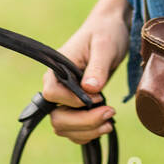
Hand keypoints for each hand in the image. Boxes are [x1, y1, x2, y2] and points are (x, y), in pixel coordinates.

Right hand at [41, 0, 131, 144]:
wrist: (112, 31)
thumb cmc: (106, 32)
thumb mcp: (105, 46)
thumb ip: (97, 67)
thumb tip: (90, 89)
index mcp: (56, 68)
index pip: (51, 94)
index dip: (72, 101)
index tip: (97, 97)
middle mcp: (57, 85)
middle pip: (57, 117)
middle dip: (83, 122)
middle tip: (109, 113)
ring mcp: (65, 98)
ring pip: (64, 127)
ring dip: (87, 130)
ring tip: (110, 122)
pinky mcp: (76, 106)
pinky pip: (74, 129)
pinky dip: (88, 132)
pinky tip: (106, 124)